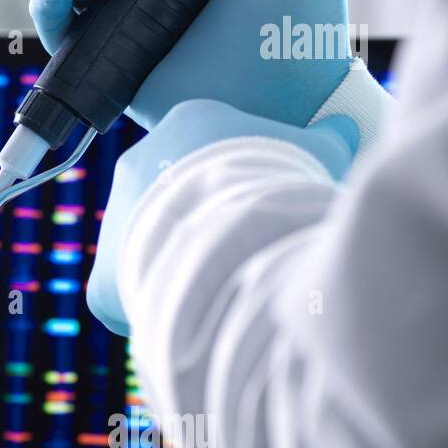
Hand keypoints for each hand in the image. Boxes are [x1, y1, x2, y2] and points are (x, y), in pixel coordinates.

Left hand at [86, 100, 358, 335]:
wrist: (230, 233)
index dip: (235, 182)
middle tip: (239, 245)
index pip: (204, 150)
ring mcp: (115, 221)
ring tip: (217, 285)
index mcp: (183, 126)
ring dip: (177, 262)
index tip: (258, 203)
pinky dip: (150, 311)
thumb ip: (323, 140)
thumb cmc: (276, 185)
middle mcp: (137, 165)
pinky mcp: (103, 280)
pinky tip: (185, 321)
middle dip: (203, 220)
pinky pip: (122, 298)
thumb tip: (345, 126)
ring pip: (146, 244)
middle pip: (172, 196)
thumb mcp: (309, 155)